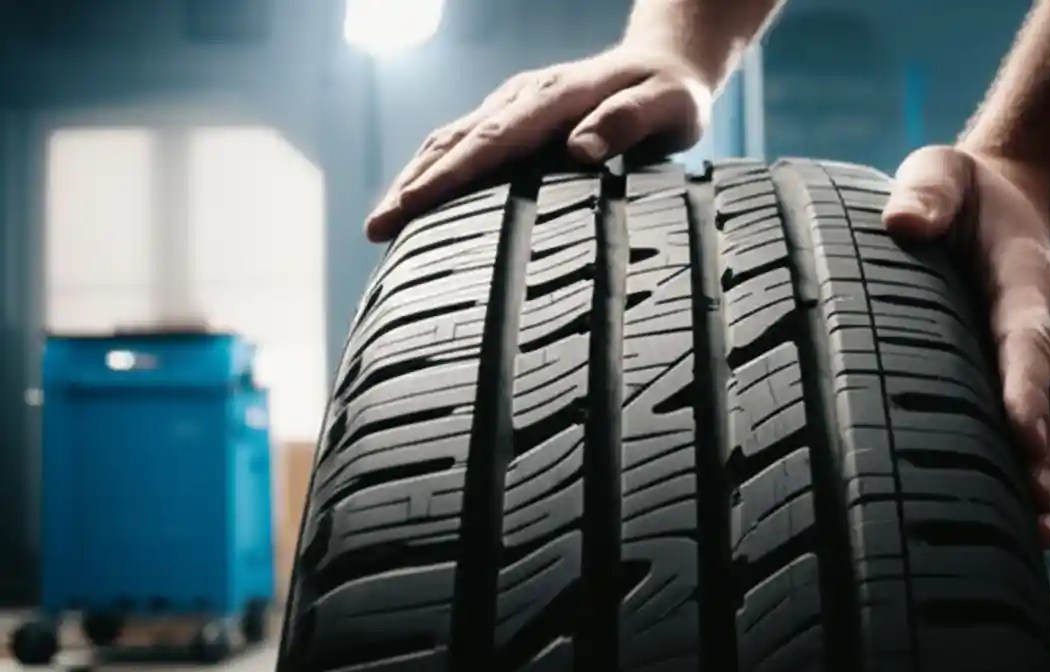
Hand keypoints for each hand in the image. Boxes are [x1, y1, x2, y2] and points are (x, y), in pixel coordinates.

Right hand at [365, 44, 713, 241]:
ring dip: (414, 178)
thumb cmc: (674, 95)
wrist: (666, 64)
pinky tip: (415, 201)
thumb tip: (582, 147)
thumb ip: (630, 121)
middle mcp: (526, 96)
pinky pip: (463, 141)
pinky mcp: (512, 115)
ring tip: (379, 223)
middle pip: (457, 140)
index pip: (495, 140)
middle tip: (375, 228)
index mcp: (558, 97)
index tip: (413, 203)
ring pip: (451, 138)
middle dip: (413, 184)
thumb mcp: (671, 107)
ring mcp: (514, 103)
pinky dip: (433, 170)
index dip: (452, 174)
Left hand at [882, 146, 1049, 549]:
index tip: (1022, 431)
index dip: (1025, 383)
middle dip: (1047, 444)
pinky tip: (1029, 526)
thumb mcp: (940, 171)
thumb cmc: (959, 191)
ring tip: (1036, 527)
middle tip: (1033, 496)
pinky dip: (1044, 470)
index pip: (1027, 333)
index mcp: (1026, 274)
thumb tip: (902, 225)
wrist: (999, 200)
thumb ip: (927, 192)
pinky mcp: (1040, 375)